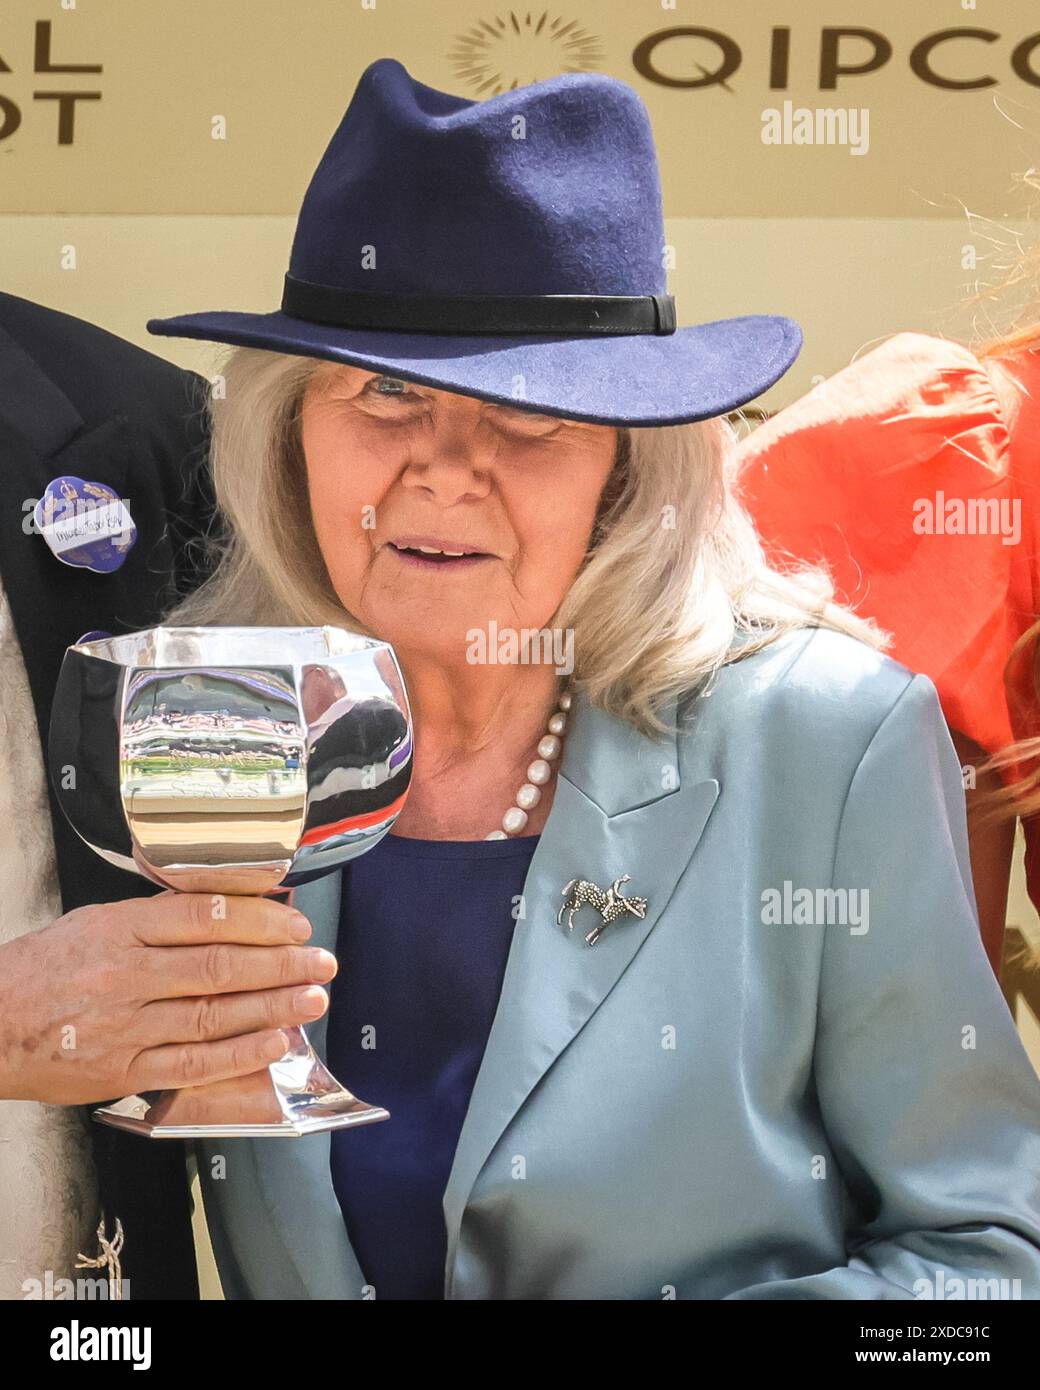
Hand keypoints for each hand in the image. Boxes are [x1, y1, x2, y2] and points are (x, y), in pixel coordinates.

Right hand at [0, 891, 336, 1103]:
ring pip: (213, 1014)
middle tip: (322, 961)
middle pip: (218, 965)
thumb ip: (157, 920)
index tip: (296, 926)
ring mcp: (125, 1026)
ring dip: (272, 1007)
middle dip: (281, 964)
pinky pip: (191, 1064)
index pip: (203, 916)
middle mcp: (125, 974)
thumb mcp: (95, 923)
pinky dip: (238, 1054)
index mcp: (119, 929)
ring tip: (313, 1000)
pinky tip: (275, 1042)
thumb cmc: (43, 970)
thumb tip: (229, 913)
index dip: (259, 921)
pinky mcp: (122, 1072)